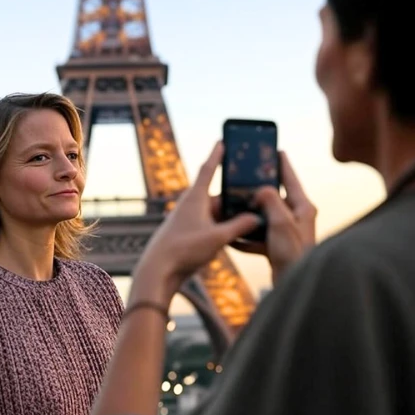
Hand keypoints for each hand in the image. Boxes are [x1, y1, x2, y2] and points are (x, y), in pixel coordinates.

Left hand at [131, 142, 261, 305]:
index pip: (208, 169)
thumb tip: (256, 218)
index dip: (217, 155)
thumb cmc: (183, 251)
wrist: (157, 272)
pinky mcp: (184, 236)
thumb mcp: (217, 238)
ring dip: (227, 217)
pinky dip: (219, 228)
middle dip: (233, 197)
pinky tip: (231, 236)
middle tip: (252, 196)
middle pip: (216, 196)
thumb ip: (239, 226)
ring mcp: (185, 221)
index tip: (222, 141)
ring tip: (247, 221)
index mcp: (195, 198)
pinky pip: (206, 226)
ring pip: (212, 214)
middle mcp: (188, 206)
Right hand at [228, 150, 315, 283]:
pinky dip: (246, 238)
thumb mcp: (281, 222)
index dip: (283, 165)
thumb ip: (270, 201)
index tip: (276, 151)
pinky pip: (258, 238)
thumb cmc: (293, 252)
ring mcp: (286, 233)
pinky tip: (232, 238)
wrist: (293, 282)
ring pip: (264, 219)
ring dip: (248, 216)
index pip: (292, 180)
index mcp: (303, 207)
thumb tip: (260, 190)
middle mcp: (297, 218)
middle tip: (246, 181)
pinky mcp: (277, 248)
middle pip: (275, 199)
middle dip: (259, 192)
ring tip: (234, 209)